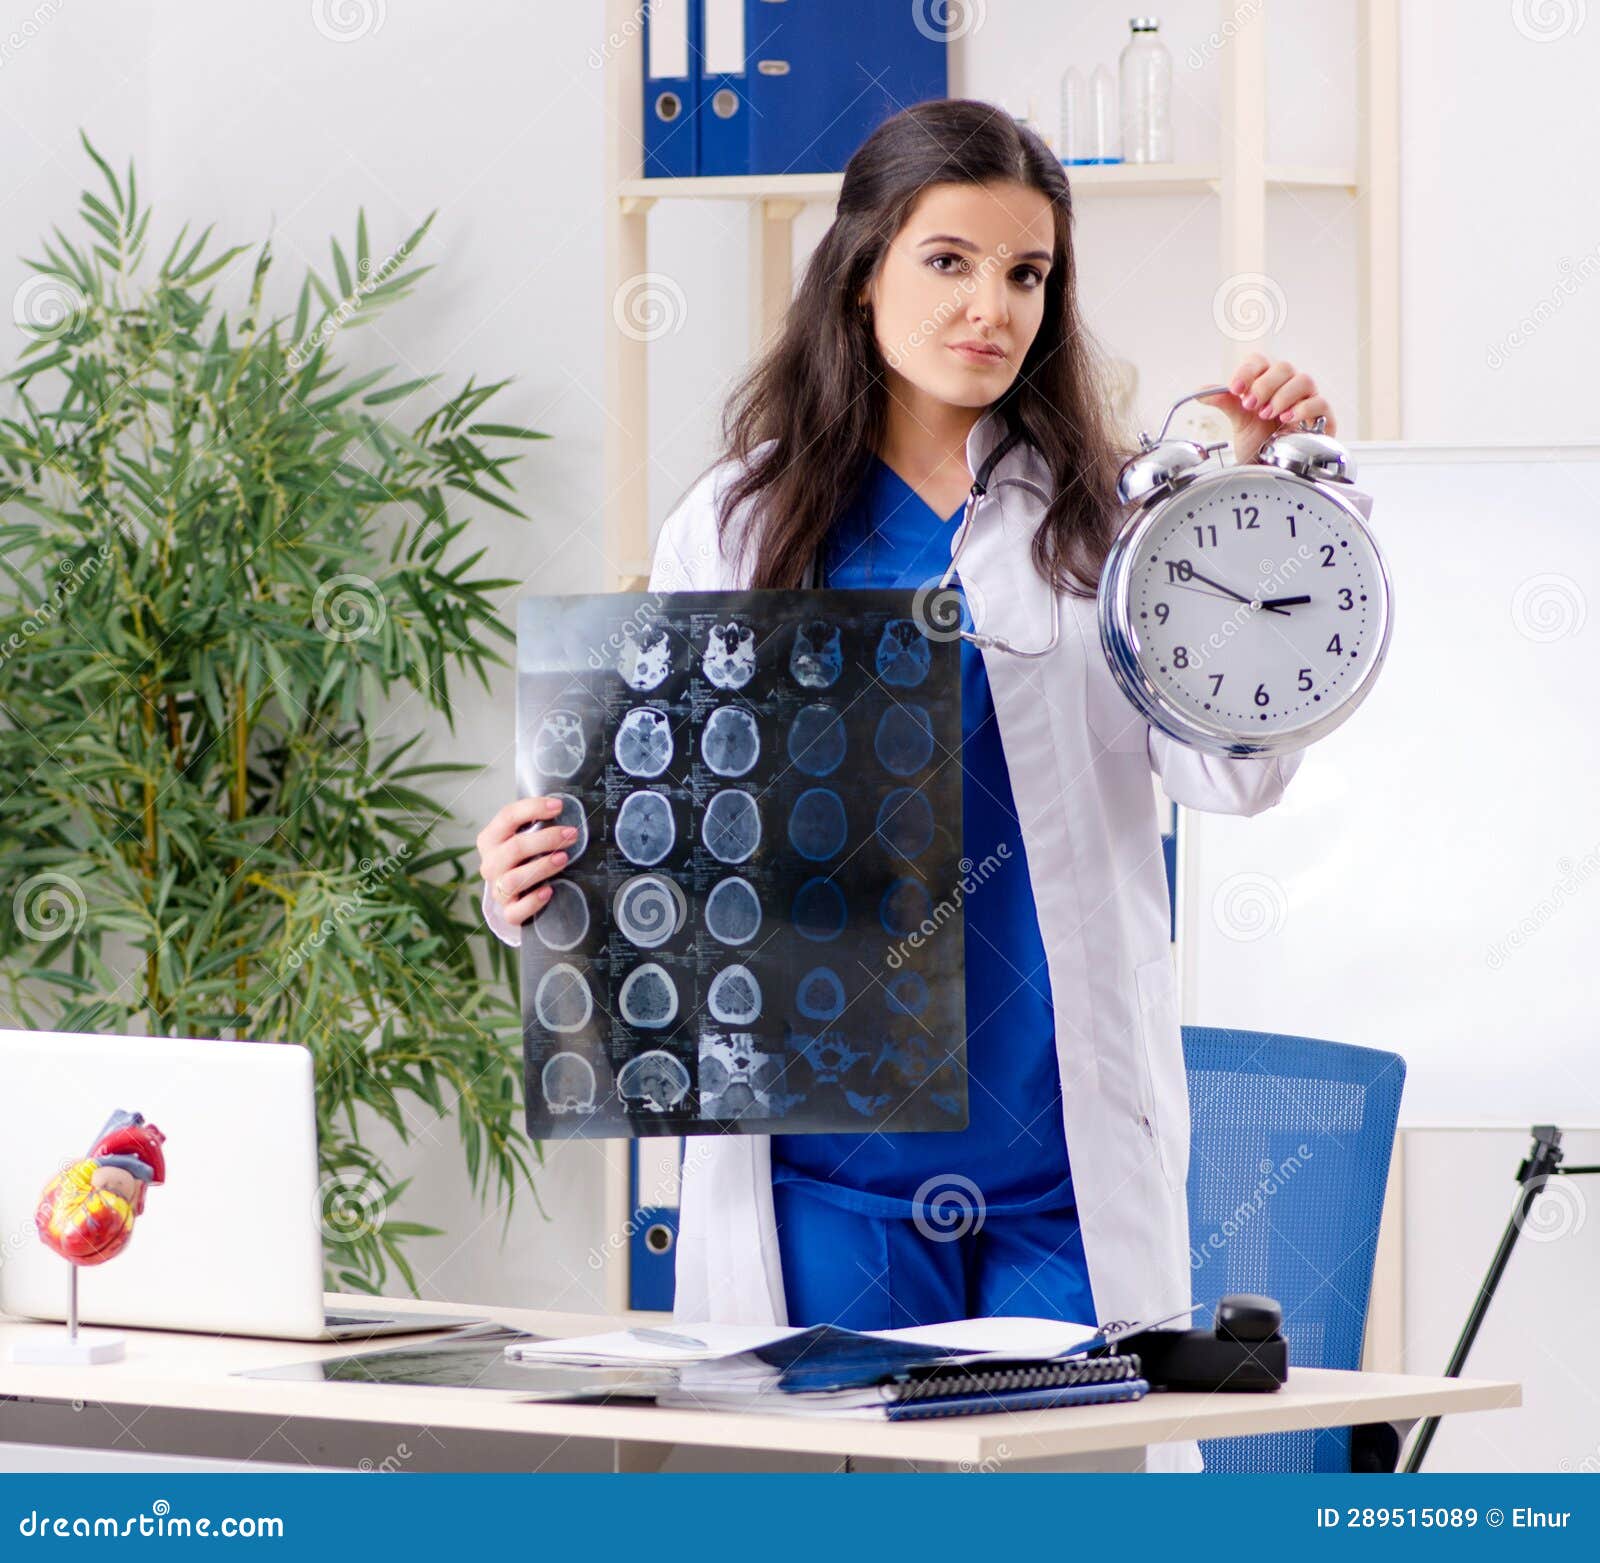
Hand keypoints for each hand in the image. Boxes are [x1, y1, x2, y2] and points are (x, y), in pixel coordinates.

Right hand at [476, 797, 577, 927]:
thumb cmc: (523, 859)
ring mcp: (497, 889)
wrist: (516, 895)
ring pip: (514, 879)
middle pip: (514, 848)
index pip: (508, 816)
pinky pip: (516, 911)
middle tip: (571, 834)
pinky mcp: (508, 912)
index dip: (533, 808)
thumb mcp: (524, 837)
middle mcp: (490, 864)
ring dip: (541, 867)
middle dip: (546, 839)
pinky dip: (533, 901)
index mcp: (490, 839)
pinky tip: (549, 891)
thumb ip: (535, 824)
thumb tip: (561, 807)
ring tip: (563, 859)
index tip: (559, 806)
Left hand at [1197, 354, 1337, 466]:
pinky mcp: (1322, 418)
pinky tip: (1287, 420)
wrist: (1271, 469)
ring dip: (1282, 397)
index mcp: (1267, 383)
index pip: (1261, 362)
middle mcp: (1288, 387)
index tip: (1235, 389)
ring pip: (1304, 380)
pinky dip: (1303, 409)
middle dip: (1264, 385)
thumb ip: (1225, 404)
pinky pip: (1320, 402)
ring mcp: (1307, 400)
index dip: (1248, 371)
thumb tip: (1200, 392)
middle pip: (1284, 367)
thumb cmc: (1259, 443)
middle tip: (1250, 405)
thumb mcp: (1239, 423)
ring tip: (1267, 415)